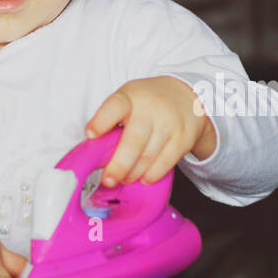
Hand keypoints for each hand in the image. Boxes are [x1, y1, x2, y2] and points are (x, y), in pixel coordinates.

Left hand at [84, 76, 215, 186]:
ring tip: (124, 179)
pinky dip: (153, 174)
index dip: (101, 121)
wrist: (186, 97)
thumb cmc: (148, 102)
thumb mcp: (129, 99)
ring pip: (149, 155)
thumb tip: (93, 151)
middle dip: (119, 165)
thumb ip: (112, 120)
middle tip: (108, 180)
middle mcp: (151, 108)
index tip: (90, 135)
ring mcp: (169, 123)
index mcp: (131, 96)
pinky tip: (144, 178)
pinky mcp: (183, 137)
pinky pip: (166, 162)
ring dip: (134, 173)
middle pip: (133, 141)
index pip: (115, 107)